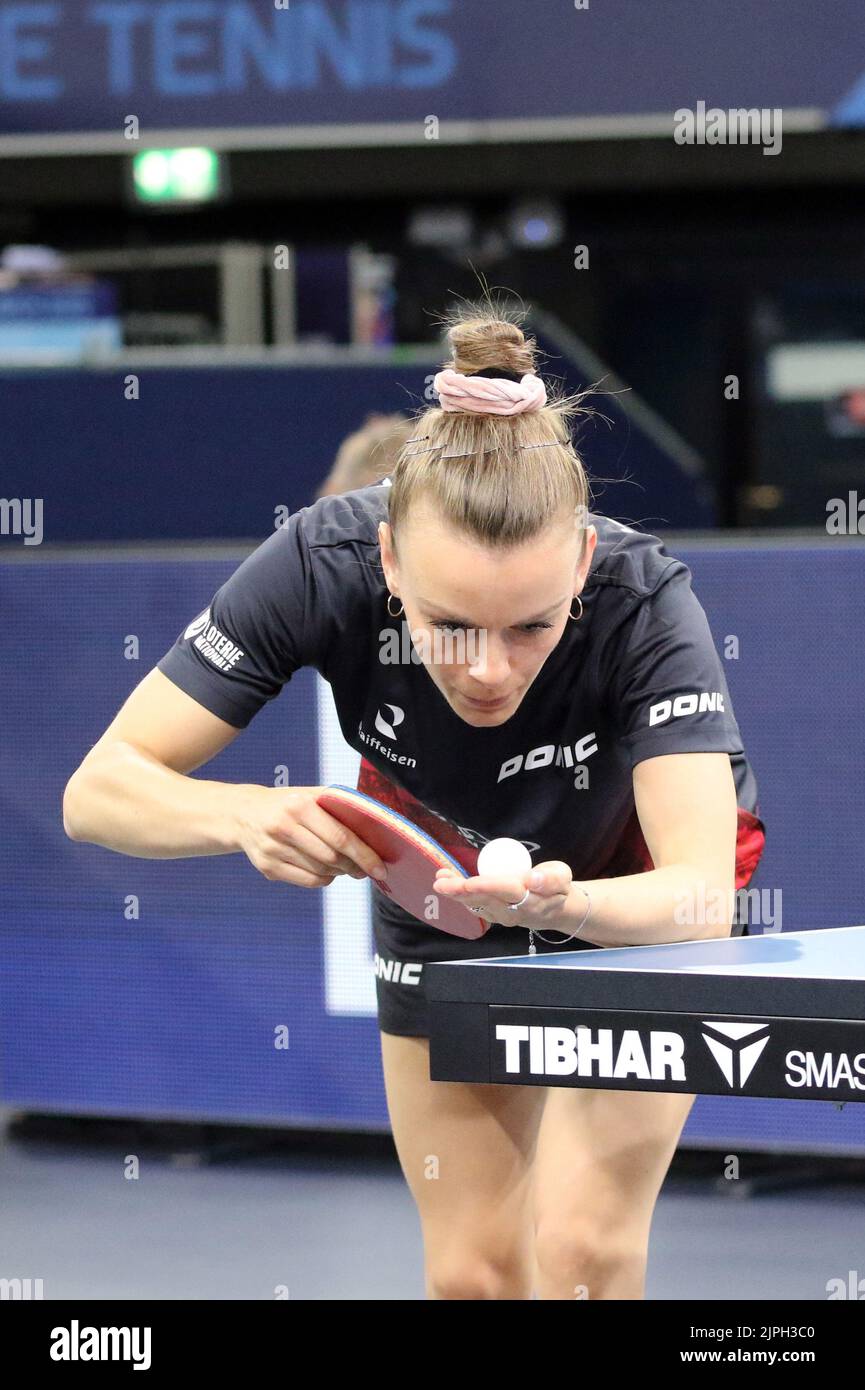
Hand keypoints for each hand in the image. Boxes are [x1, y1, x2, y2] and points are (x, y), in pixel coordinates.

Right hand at [235, 785, 388, 889]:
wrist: (244, 813)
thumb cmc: (288, 803)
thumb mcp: (310, 794)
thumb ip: (339, 805)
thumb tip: (376, 824)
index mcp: (299, 805)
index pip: (340, 836)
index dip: (364, 855)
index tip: (381, 867)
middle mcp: (283, 827)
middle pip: (331, 858)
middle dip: (355, 866)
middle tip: (367, 869)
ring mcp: (273, 850)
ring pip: (321, 872)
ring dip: (341, 873)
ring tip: (348, 867)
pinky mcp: (267, 868)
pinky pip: (308, 881)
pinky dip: (325, 879)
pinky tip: (328, 871)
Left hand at [432, 860, 572, 927]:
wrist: (556, 909)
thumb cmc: (558, 888)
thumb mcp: (563, 877)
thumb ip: (552, 878)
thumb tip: (533, 879)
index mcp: (531, 901)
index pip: (507, 892)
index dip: (487, 888)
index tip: (470, 882)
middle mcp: (512, 912)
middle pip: (485, 901)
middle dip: (461, 892)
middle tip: (442, 881)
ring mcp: (501, 916)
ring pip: (475, 904)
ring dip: (455, 892)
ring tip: (440, 878)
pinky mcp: (493, 915)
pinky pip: (474, 905)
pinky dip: (458, 894)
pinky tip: (445, 881)